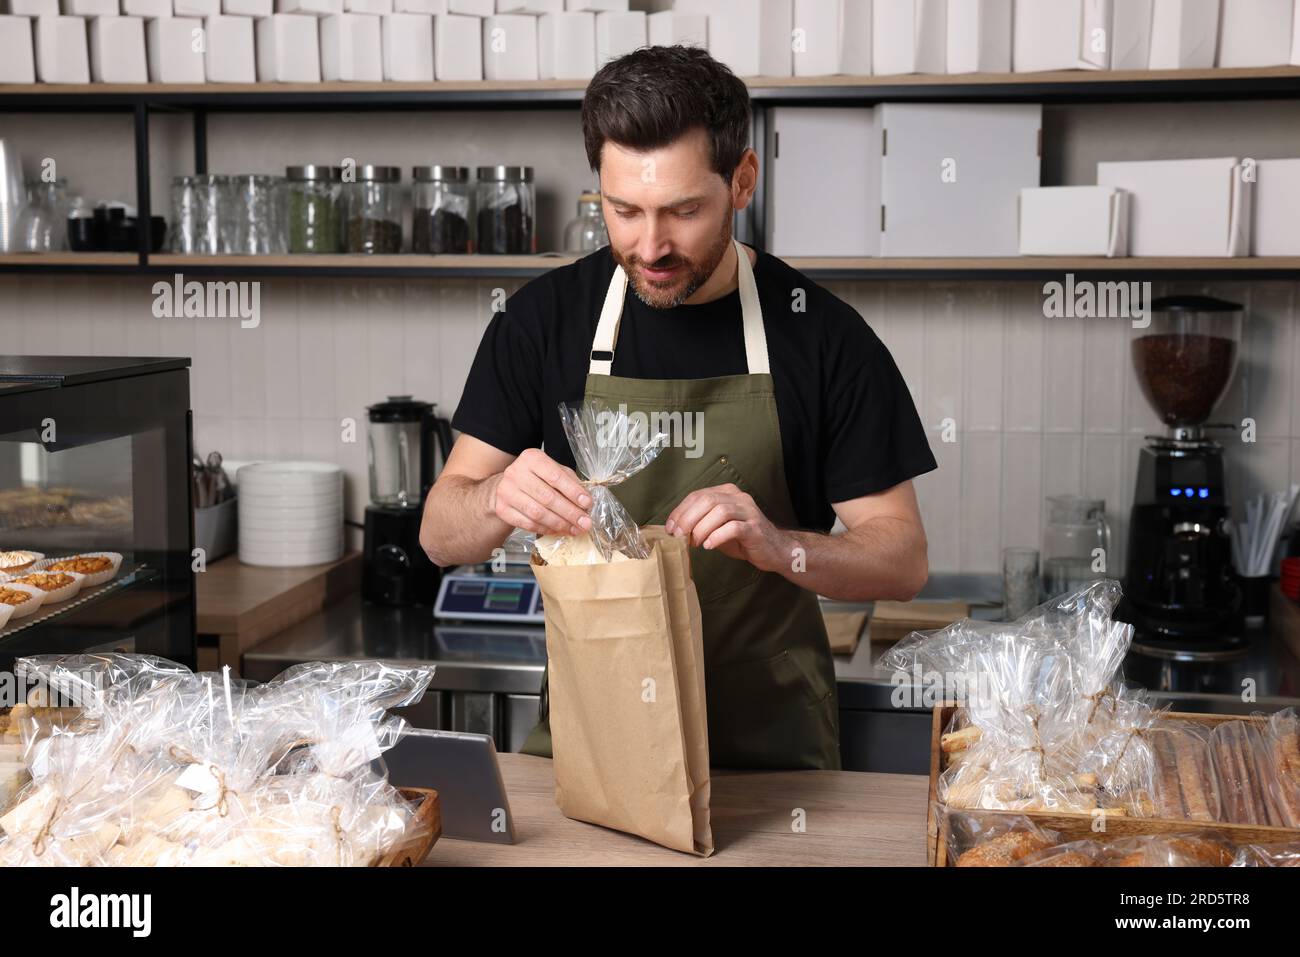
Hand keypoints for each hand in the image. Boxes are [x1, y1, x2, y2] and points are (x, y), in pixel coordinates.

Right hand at [489, 448, 592, 536]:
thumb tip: (586, 502)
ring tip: (574, 529)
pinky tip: (557, 530)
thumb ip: (570, 482)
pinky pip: (528, 523)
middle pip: (548, 497)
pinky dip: (545, 529)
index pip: (556, 477)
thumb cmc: (535, 478)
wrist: (506, 486)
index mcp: (532, 458)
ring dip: (559, 524)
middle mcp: (516, 473)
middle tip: (584, 523)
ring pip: (538, 513)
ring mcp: (506, 492)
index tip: (587, 504)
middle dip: (570, 513)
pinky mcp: (502, 509)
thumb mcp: (553, 471)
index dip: (573, 492)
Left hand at [665, 484, 796, 572]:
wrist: (773, 550)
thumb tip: (675, 529)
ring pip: (720, 511)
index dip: (681, 511)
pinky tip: (709, 545)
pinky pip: (733, 528)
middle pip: (707, 500)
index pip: (698, 495)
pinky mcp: (755, 528)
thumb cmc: (742, 538)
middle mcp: (738, 498)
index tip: (670, 527)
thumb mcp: (717, 527)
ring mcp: (749, 511)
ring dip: (702, 528)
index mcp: (727, 493)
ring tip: (694, 543)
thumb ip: (700, 523)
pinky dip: (717, 536)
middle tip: (679, 536)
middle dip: (688, 518)